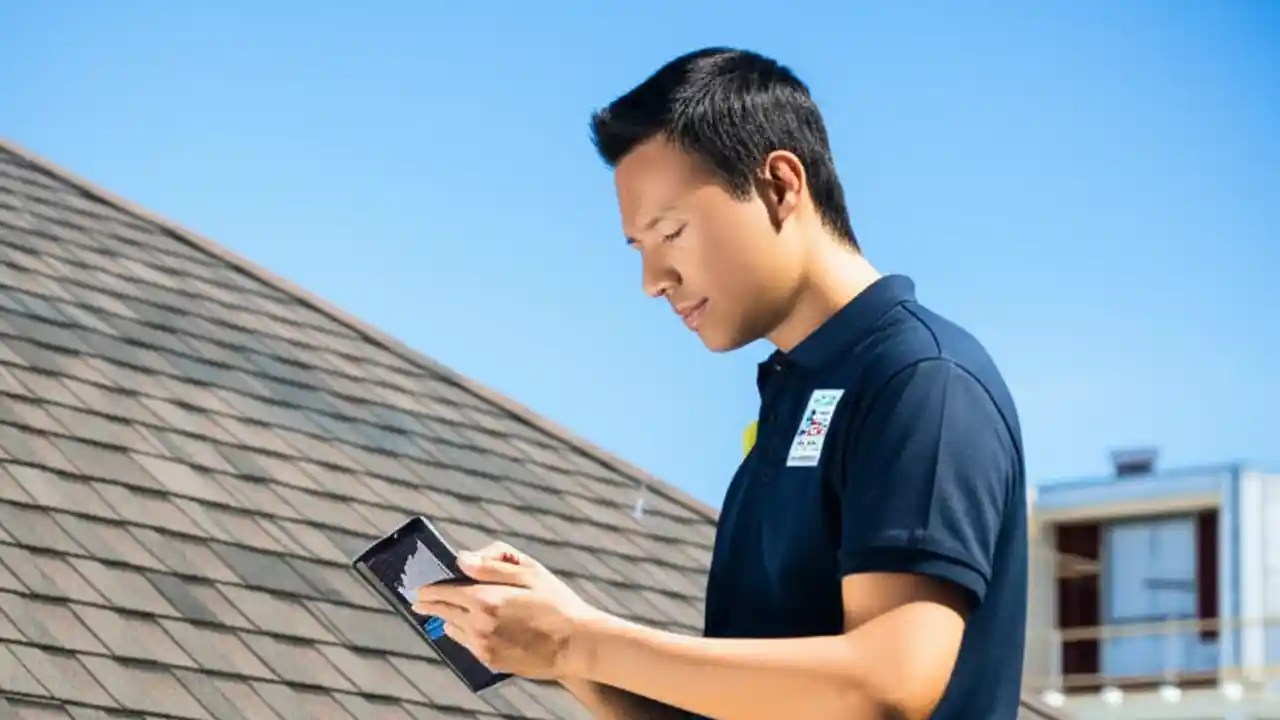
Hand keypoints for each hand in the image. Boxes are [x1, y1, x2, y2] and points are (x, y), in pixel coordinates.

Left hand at [413, 541, 608, 679]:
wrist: (577, 644)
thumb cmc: (556, 602)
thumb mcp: (529, 572)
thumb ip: (492, 563)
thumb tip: (460, 559)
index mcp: (486, 598)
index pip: (443, 591)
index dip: (428, 588)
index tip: (418, 587)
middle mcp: (478, 624)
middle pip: (443, 612)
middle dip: (429, 604)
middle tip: (419, 600)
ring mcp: (483, 646)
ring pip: (452, 630)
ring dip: (447, 619)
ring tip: (444, 612)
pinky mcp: (490, 660)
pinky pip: (466, 644)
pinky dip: (463, 634)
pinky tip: (469, 627)